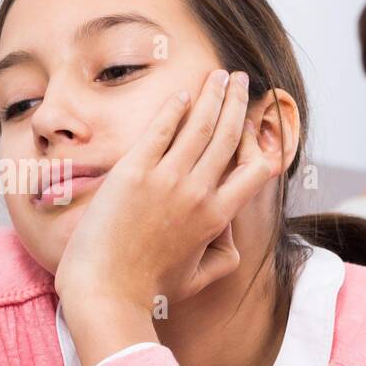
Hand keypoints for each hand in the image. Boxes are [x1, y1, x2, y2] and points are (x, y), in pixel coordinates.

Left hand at [54, 68, 274, 313]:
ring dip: (212, 95)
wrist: (105, 290)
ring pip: (200, 126)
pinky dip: (175, 108)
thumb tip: (228, 230)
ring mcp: (166, 179)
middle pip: (228, 136)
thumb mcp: (200, 277)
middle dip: (237, 102)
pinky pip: (160, 130)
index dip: (259, 142)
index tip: (254, 125)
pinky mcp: (133, 172)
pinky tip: (182, 92)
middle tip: (240, 80)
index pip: (256, 170)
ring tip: (219, 74)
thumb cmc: (150, 288)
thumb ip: (225, 255)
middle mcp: (197, 193)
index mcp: (217, 217)